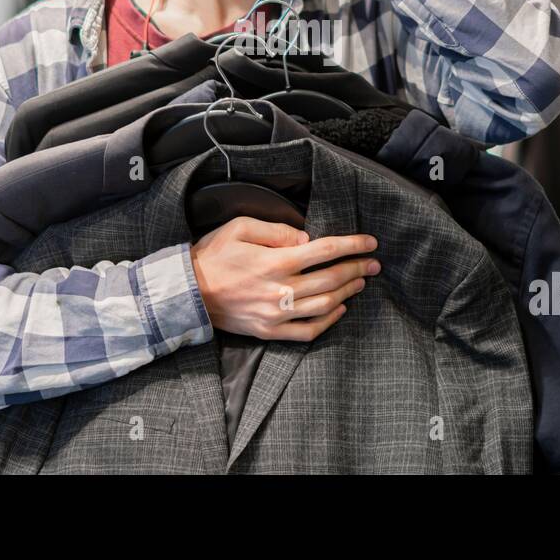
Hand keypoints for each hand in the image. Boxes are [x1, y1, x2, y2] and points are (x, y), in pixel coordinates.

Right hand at [190, 217, 379, 340]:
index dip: (352, 245)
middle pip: (331, 279)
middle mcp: (280, 289)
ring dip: (347, 292)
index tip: (370, 241)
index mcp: (276, 261)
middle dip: (357, 268)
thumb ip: (278, 231)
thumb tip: (307, 239)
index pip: (325, 251)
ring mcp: (276, 314)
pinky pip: (307, 332)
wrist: (186, 292)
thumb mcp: (240, 227)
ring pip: (325, 306)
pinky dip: (329, 322)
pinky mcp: (269, 331)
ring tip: (360, 281)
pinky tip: (340, 310)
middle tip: (374, 262)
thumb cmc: (212, 255)